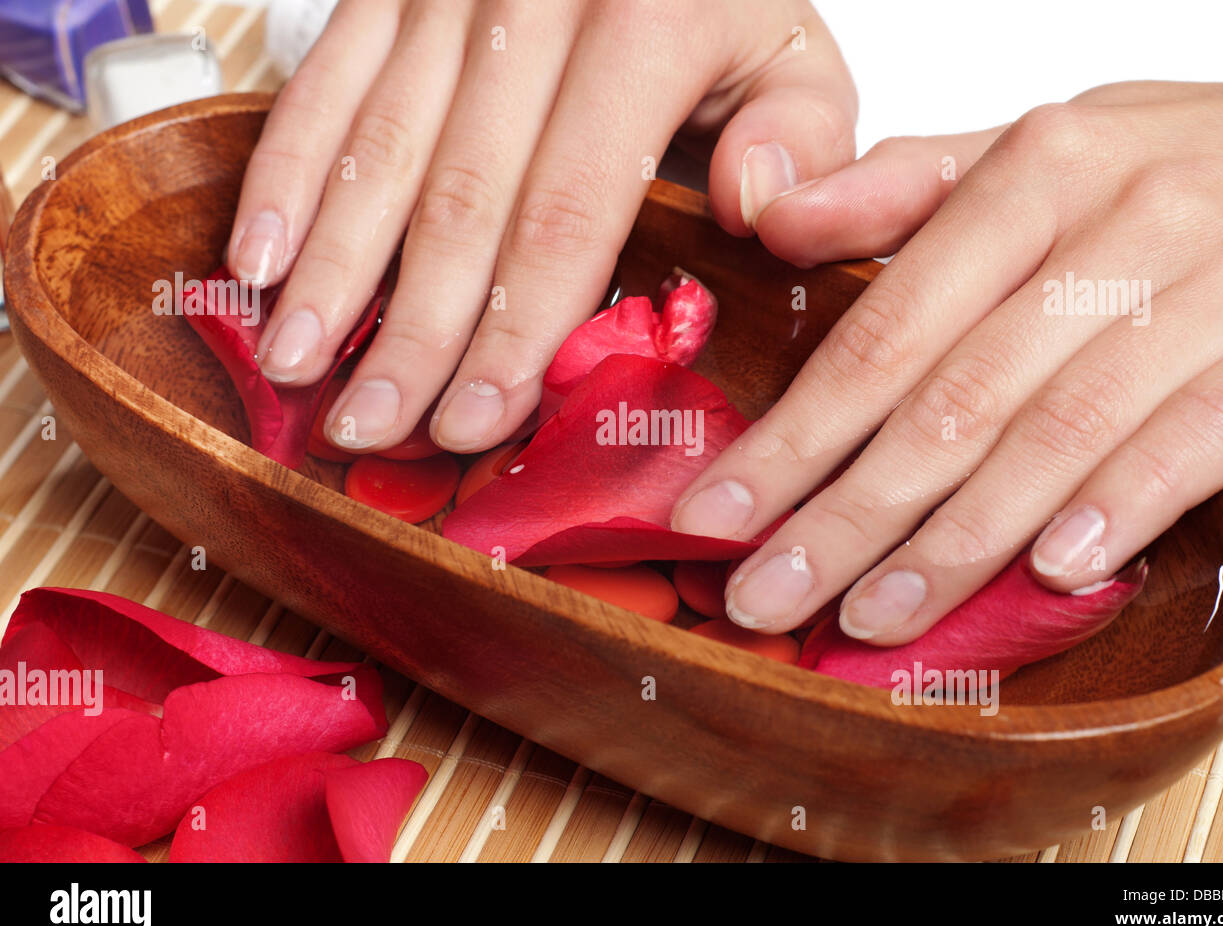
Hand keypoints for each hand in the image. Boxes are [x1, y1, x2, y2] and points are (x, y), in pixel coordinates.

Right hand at [226, 0, 854, 452]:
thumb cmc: (714, 1)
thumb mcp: (793, 55)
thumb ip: (802, 138)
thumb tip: (757, 211)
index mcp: (651, 19)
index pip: (572, 208)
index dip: (516, 326)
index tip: (475, 419)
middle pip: (463, 196)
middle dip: (412, 329)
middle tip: (371, 427)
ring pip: (380, 148)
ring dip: (332, 270)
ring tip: (298, 366)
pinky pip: (323, 83)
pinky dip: (284, 176)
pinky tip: (260, 262)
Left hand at [671, 77, 1222, 642]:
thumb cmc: (1178, 167)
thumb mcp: (1043, 149)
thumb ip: (904, 188)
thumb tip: (768, 217)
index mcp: (1037, 172)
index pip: (886, 328)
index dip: (793, 432)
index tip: (715, 512)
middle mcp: (1120, 223)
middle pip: (953, 397)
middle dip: (844, 513)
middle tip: (763, 594)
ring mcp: (1219, 283)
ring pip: (1060, 429)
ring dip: (959, 539)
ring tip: (871, 615)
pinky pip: (1200, 435)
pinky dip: (1125, 505)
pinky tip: (1051, 575)